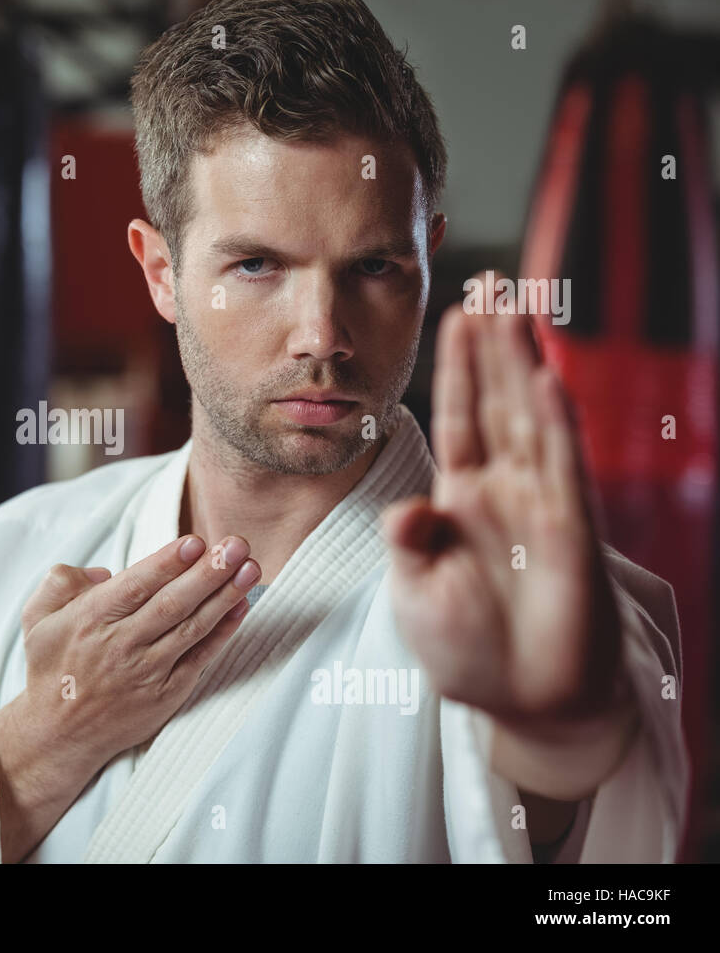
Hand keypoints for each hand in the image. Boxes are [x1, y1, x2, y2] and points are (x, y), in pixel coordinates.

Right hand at [18, 533, 258, 769]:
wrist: (58, 734)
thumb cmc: (52, 667)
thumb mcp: (36, 617)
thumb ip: (62, 582)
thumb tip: (106, 572)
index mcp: (89, 620)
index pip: (136, 585)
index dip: (168, 563)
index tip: (196, 542)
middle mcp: (120, 645)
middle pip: (171, 603)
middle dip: (208, 572)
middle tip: (237, 545)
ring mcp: (146, 672)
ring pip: (191, 628)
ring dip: (224, 597)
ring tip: (250, 568)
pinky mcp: (166, 694)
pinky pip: (200, 658)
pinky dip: (223, 633)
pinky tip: (241, 608)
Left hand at [383, 290, 635, 795]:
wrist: (521, 699)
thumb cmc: (465, 646)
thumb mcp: (416, 593)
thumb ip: (411, 546)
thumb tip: (406, 511)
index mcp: (462, 496)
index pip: (459, 416)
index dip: (459, 365)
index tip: (456, 311)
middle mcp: (504, 489)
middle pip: (499, 399)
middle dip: (495, 341)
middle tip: (492, 278)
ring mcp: (541, 505)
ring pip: (532, 419)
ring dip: (524, 364)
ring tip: (518, 306)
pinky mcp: (570, 534)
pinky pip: (561, 471)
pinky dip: (554, 427)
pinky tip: (546, 381)